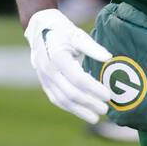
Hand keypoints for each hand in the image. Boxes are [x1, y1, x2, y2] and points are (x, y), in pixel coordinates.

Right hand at [24, 8, 112, 122]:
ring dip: (79, 111)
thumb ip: (92, 47)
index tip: (108, 95)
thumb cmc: (62, 30)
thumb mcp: (77, 34)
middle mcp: (48, 69)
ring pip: (62, 100)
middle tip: (105, 109)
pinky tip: (82, 112)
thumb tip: (108, 58)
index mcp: (57, 56)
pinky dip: (69, 107)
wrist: (39, 28)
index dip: (94, 89)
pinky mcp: (44, 82)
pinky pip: (56, 99)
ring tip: (95, 118)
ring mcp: (43, 77)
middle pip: (70, 93)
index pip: (78, 78)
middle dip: (89, 103)